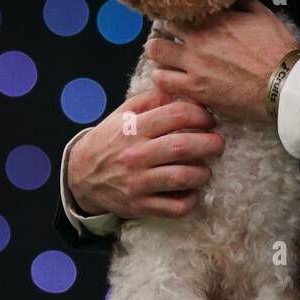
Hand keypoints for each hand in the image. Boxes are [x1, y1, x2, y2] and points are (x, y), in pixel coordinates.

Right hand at [66, 86, 224, 220]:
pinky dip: (191, 200)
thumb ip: (152, 100)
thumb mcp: (124, 114)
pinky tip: (193, 191)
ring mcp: (138, 182)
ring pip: (182, 178)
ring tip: (206, 168)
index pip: (176, 115)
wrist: (81, 175)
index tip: (209, 119)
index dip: (201, 114)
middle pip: (183, 147)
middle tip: (218, 143)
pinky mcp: (140, 206)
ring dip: (203, 172)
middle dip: (210, 143)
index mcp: (134, 128)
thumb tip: (182, 91)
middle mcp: (136, 154)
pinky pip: (174, 208)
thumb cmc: (110, 140)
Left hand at [144, 0, 299, 122]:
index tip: (183, 15)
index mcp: (217, 19)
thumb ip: (244, 3)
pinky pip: (162, 80)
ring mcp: (194, 64)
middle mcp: (200, 38)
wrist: (284, 86)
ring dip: (159, 50)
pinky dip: (162, 76)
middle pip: (164, 25)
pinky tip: (169, 76)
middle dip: (167, 28)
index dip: (181, 10)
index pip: (183, 7)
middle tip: (172, 34)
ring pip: (156, 50)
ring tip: (166, 55)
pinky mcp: (195, 89)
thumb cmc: (278, 51)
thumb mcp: (265, 16)